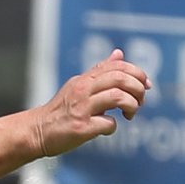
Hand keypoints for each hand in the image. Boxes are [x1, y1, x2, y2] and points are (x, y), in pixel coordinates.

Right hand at [30, 49, 150, 157]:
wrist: (38, 130)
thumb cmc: (63, 109)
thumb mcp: (79, 85)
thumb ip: (100, 71)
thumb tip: (119, 53)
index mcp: (84, 79)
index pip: (116, 66)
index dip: (137, 73)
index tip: (146, 85)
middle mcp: (83, 89)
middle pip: (120, 78)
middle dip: (138, 89)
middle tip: (140, 102)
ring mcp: (82, 108)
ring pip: (117, 97)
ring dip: (131, 106)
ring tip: (129, 114)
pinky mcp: (81, 127)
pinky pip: (108, 123)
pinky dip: (113, 126)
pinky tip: (106, 129)